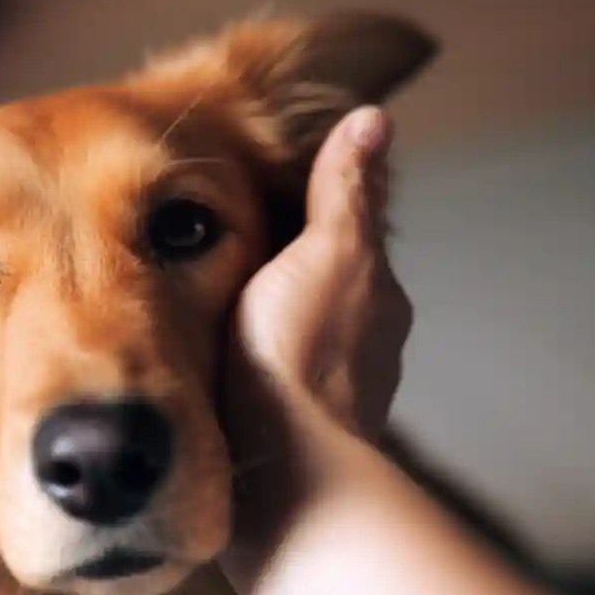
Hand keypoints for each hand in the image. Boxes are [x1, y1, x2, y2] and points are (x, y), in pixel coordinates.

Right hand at [222, 106, 410, 584]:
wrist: (282, 477)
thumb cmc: (297, 357)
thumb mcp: (323, 252)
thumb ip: (344, 191)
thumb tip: (374, 118)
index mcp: (378, 292)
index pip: (355, 230)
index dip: (319, 204)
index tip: (273, 185)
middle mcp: (371, 343)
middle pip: (330, 283)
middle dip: (293, 262)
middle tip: (231, 239)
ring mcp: (339, 393)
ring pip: (305, 332)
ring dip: (274, 315)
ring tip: (216, 298)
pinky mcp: (301, 434)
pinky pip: (281, 378)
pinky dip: (261, 361)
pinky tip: (222, 361)